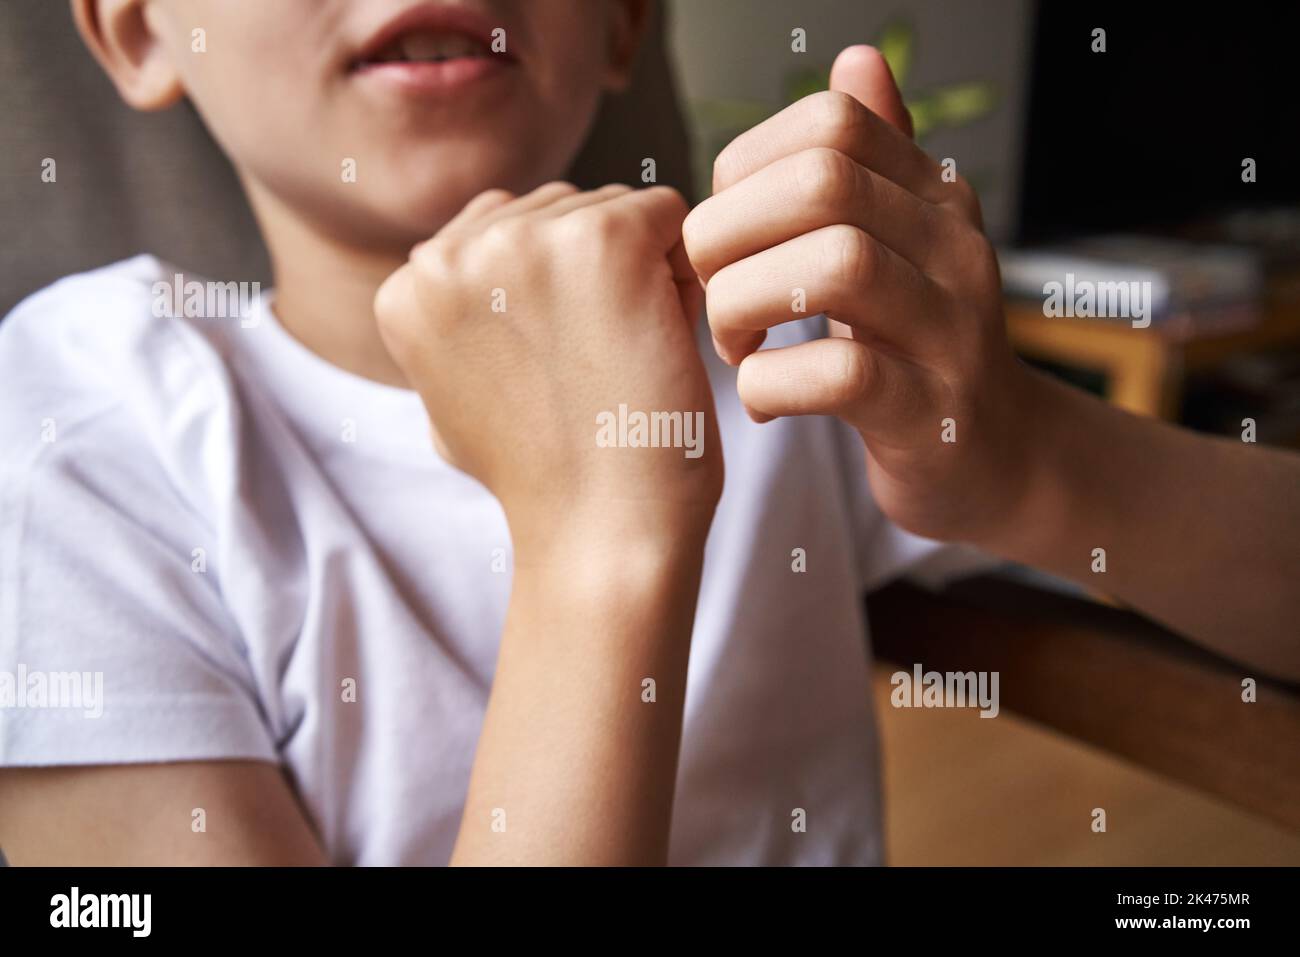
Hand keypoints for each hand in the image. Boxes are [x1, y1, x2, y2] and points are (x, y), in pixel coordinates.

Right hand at [374, 182, 721, 554]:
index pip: (501, 230)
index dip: (552, 294)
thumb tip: (471, 264)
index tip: (560, 366)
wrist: (600, 534)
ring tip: (626, 357)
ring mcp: (525, 239)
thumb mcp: (451, 401)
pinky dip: (681, 273)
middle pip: (556, 210)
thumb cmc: (544, 480)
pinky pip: (666, 214)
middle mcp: (451, 250)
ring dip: (639, 271)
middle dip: (593, 272)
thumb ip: (454, 322)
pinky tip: (662, 340)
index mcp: (405, 288)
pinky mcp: (602, 239)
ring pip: (612, 208)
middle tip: (600, 364)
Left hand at [681, 46, 1031, 545]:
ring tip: (733, 343)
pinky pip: (841, 376)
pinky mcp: (931, 416)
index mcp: (933, 196)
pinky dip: (772, 384)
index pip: (829, 123)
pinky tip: (761, 396)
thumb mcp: (900, 239)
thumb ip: (874, 157)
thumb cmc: (916, 344)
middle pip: (821, 183)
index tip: (726, 230)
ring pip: (833, 267)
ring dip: (744, 304)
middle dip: (729, 233)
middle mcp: (953, 248)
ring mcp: (950, 333)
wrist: (997, 458)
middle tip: (710, 289)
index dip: (745, 167)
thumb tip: (855, 59)